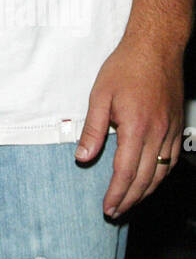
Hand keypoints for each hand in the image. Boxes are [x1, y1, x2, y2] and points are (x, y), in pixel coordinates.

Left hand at [75, 33, 183, 216]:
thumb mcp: (100, 94)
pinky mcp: (176, 124)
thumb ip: (93, 129)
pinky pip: (171, 159)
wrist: (156, 46)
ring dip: (145, 192)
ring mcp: (170, 129)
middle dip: (130, 199)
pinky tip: (151, 180)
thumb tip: (83, 158)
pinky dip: (161, 175)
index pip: (125, 172)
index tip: (108, 207)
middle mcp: (157, 133)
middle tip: (116, 212)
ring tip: (130, 202)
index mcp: (136, 127)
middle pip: (145, 178)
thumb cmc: (126, 66)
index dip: (117, 194)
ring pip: (161, 172)